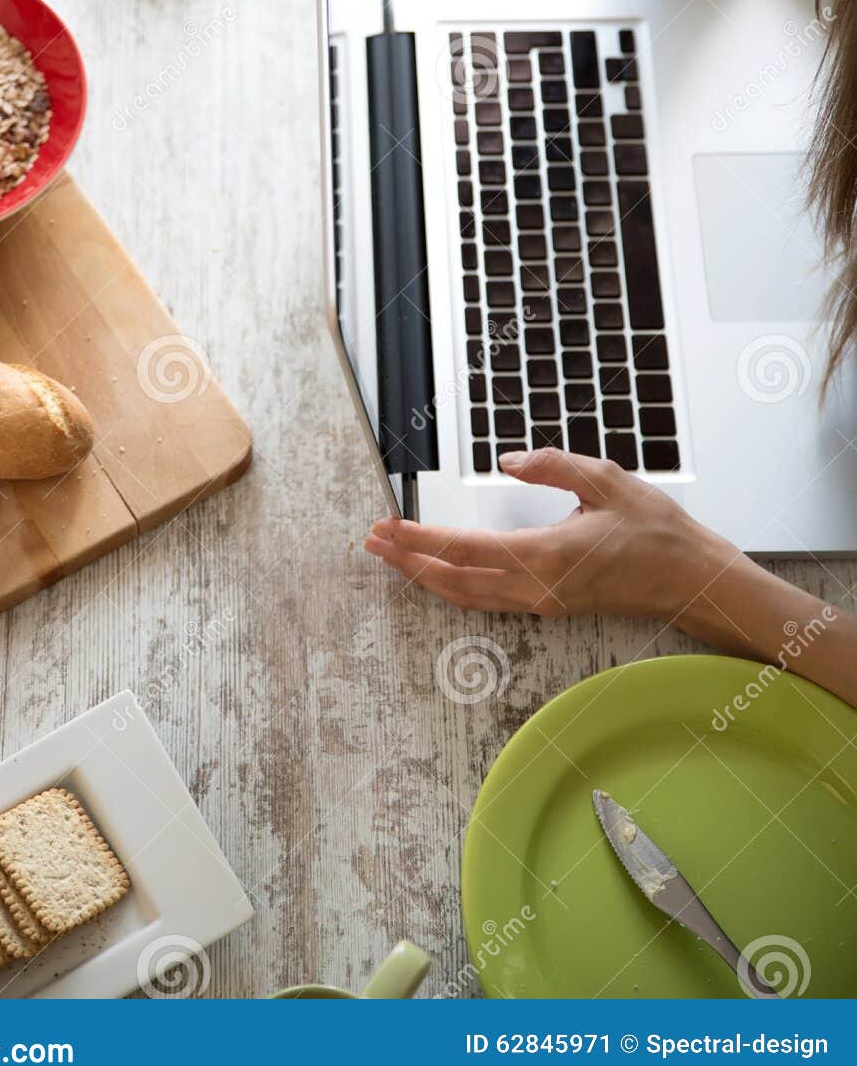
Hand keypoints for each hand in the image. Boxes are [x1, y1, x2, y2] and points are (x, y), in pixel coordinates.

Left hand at [364, 447, 736, 625]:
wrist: (693, 581)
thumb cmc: (656, 532)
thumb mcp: (605, 480)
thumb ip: (552, 466)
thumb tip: (508, 460)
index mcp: (545, 556)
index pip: (464, 550)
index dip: (420, 540)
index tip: (387, 527)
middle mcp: (536, 587)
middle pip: (454, 581)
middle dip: (408, 561)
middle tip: (372, 541)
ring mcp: (542, 602)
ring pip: (467, 597)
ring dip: (426, 576)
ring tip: (393, 557)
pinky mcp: (550, 605)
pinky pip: (488, 600)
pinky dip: (454, 586)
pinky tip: (439, 573)